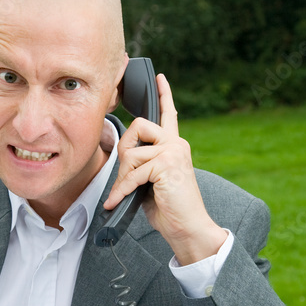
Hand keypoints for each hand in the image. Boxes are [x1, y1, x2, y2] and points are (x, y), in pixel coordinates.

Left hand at [103, 73, 227, 263]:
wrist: (188, 228)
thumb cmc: (169, 208)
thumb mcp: (152, 181)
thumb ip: (142, 163)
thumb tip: (125, 157)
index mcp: (175, 146)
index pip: (169, 114)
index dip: (164, 95)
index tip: (159, 77)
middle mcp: (176, 144)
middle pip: (138, 126)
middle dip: (124, 150)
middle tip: (125, 176)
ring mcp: (173, 152)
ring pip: (132, 154)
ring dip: (122, 178)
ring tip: (124, 195)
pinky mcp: (166, 165)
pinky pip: (133, 173)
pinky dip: (121, 191)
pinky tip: (117, 202)